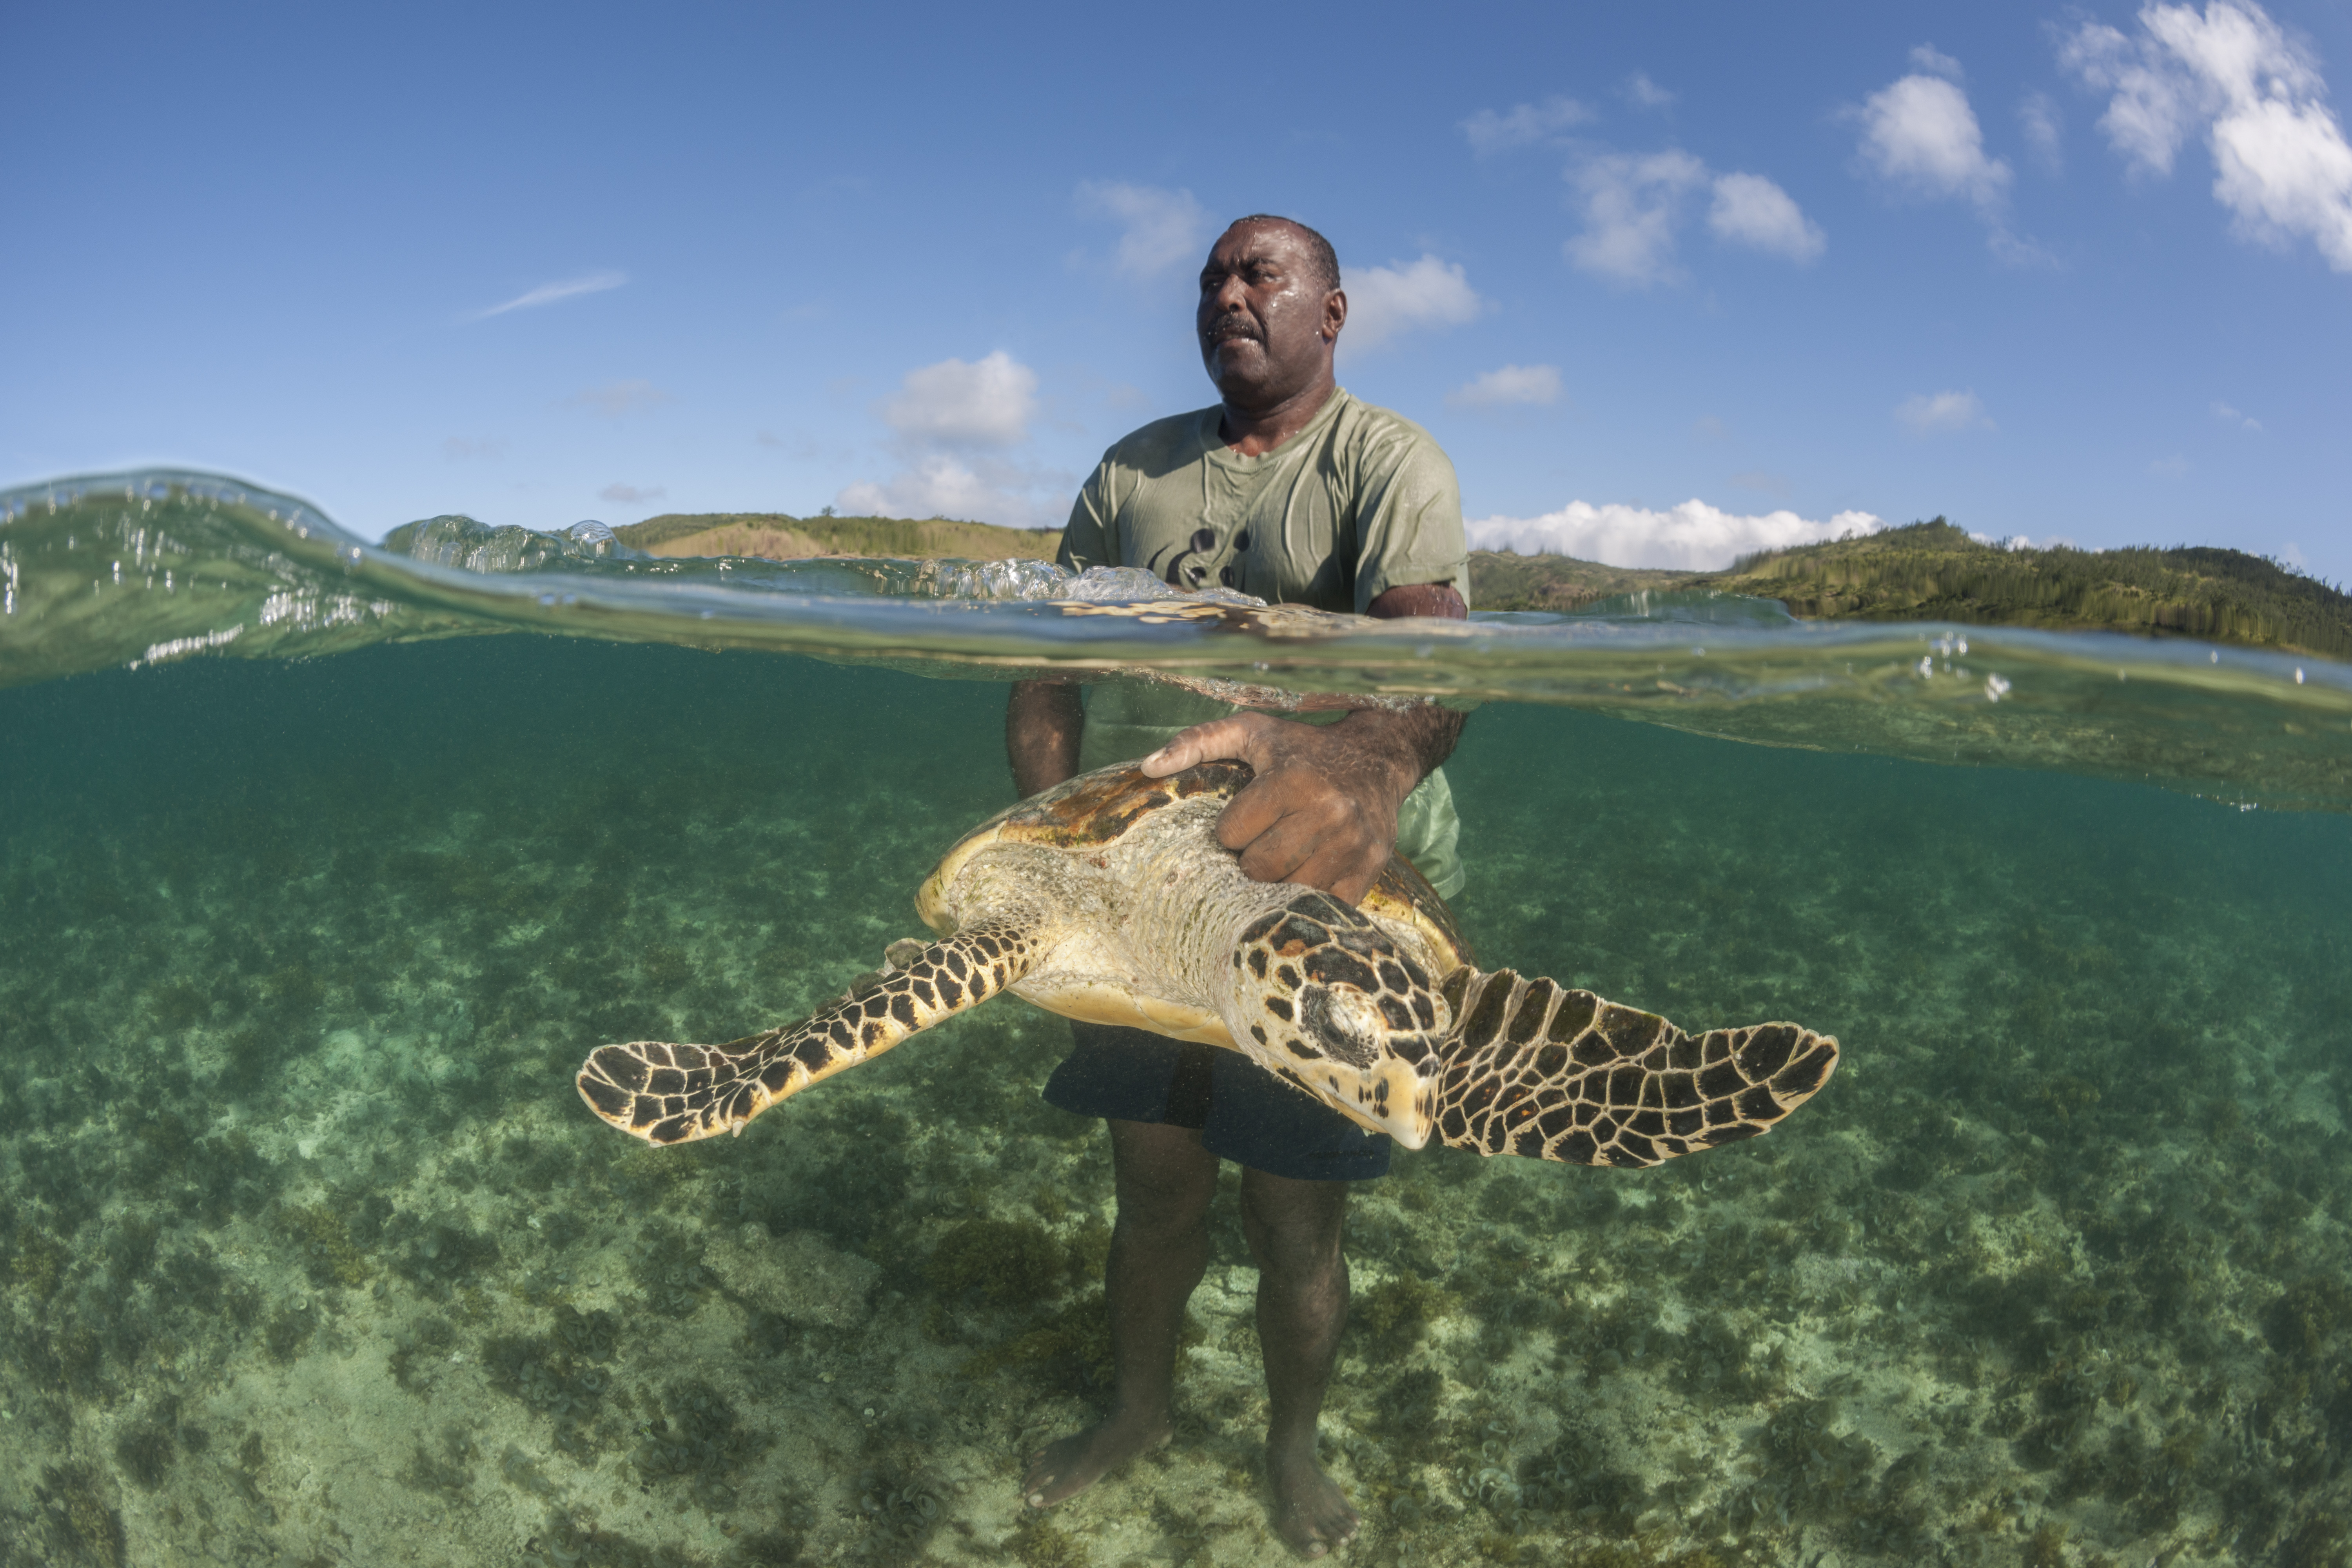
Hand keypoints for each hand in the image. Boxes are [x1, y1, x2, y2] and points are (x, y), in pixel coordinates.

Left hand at [1140, 712, 1421, 904]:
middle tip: (1263, 842)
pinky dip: (1310, 896)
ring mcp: (1352, 844)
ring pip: (1289, 891)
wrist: (1377, 757)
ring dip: (1278, 881)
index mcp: (1292, 780)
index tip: (1245, 820)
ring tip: (1284, 857)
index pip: (1233, 833)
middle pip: (1259, 868)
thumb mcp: (1250, 732)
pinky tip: (1308, 872)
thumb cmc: (1303, 748)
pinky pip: (1325, 904)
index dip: (1231, 829)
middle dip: (1251, 859)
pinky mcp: (1370, 868)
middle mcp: (1327, 812)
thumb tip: (1147, 767)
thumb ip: (1197, 742)